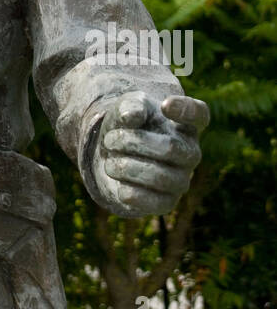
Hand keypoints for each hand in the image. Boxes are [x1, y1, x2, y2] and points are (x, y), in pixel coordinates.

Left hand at [92, 91, 208, 216]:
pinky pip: (153, 202)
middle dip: (133, 142)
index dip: (186, 110)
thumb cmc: (128, 125)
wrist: (112, 154)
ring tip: (110, 161)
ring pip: (159, 176)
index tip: (165, 105)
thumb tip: (132, 115)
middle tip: (110, 139)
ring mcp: (181, 180)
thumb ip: (130, 105)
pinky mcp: (166, 203)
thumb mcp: (126, 107)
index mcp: (186, 125)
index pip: (199, 114)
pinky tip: (118, 184)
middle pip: (170, 148)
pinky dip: (130, 192)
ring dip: (126, 166)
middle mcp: (190, 153)